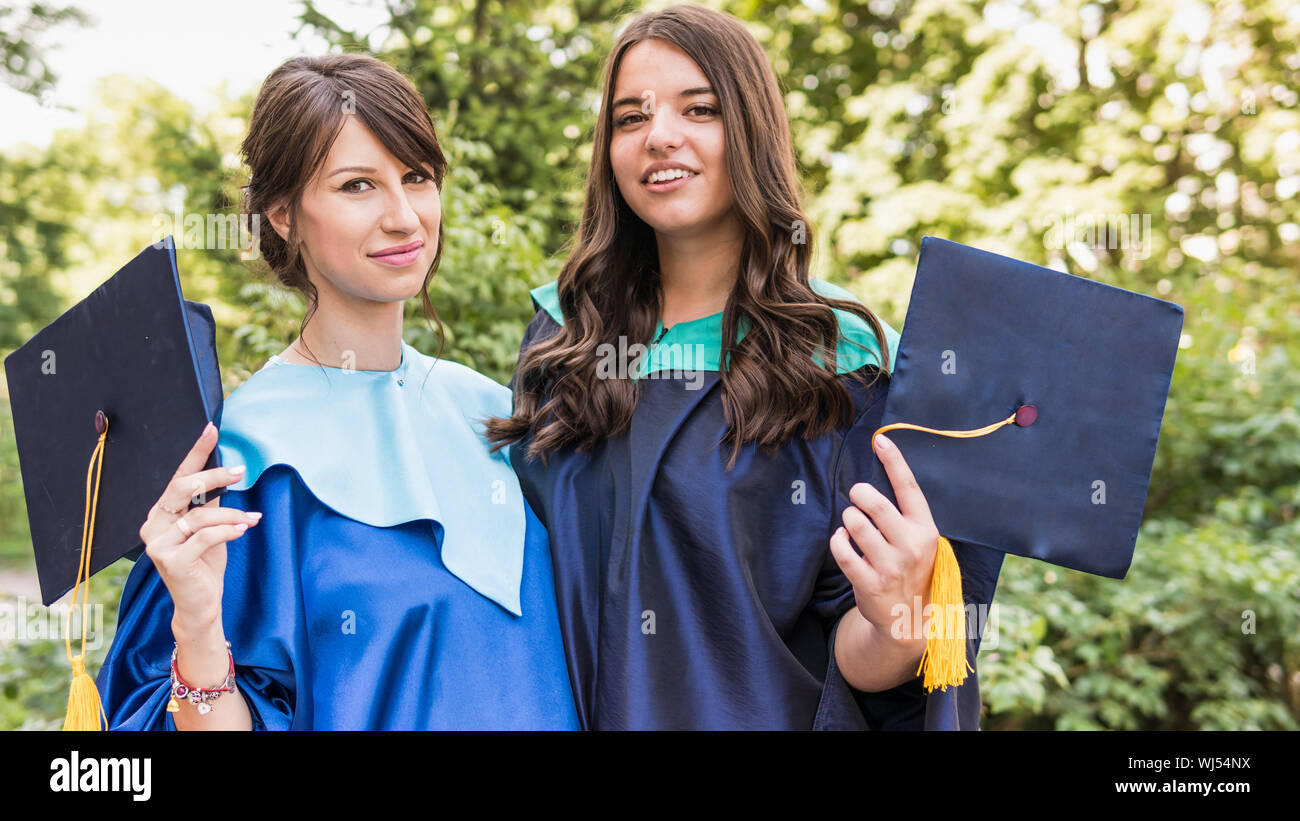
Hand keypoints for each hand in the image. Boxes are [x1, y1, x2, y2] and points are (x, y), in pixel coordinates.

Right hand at [138, 423, 260, 632]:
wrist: (199, 604)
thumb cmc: (205, 563)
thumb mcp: (210, 527)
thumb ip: (210, 503)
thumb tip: (226, 471)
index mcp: (162, 513)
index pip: (178, 476)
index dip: (196, 452)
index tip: (211, 429)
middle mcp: (153, 525)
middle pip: (181, 488)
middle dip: (213, 477)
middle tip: (240, 471)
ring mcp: (158, 544)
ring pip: (199, 516)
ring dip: (232, 513)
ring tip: (253, 518)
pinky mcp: (171, 561)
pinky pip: (205, 537)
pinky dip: (228, 530)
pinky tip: (244, 529)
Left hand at [829, 432, 938, 638]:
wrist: (908, 619)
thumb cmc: (910, 568)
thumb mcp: (920, 539)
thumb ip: (905, 512)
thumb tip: (882, 470)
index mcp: (926, 530)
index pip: (909, 488)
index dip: (894, 461)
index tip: (880, 440)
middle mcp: (911, 546)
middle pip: (875, 504)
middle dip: (859, 493)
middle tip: (857, 495)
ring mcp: (891, 566)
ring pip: (855, 524)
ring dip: (848, 518)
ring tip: (852, 524)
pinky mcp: (869, 583)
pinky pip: (842, 550)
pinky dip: (838, 541)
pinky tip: (843, 541)